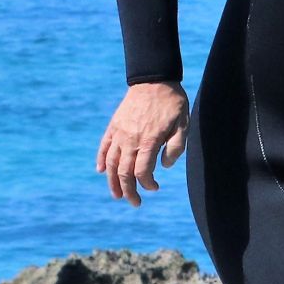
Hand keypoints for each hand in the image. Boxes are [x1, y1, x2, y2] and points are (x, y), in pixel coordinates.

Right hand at [98, 82, 190, 205]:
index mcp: (149, 141)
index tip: (155, 187)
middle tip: (135, 203)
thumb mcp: (183, 126)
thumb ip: (175, 148)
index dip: (147, 184)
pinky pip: (104, 146)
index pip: (142, 172)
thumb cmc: (172, 104)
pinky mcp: (114, 126)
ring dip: (112, 181)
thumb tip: (164, 166)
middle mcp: (130, 139)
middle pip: (124, 172)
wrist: (154, 79)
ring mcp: (119, 132)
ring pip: (110, 163)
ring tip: (117, 195)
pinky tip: (101, 171)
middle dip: (128, 191)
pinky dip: (101, 160)